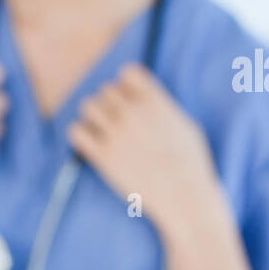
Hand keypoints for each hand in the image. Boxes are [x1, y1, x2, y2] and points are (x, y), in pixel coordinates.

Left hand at [67, 63, 218, 233]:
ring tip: (104, 132)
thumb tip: (148, 100)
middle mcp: (133, 112)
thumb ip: (164, 107)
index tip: (133, 101)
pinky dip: (82, 136)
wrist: (184, 197)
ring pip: (88, 106)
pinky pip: (76, 132)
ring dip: (95, 117)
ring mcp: (115, 134)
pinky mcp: (102, 156)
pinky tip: (93, 145)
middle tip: (120, 123)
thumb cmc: (192, 164)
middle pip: (106, 90)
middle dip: (112, 105)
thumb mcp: (187, 125)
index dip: (128, 86)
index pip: (128, 73)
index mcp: (155, 101)